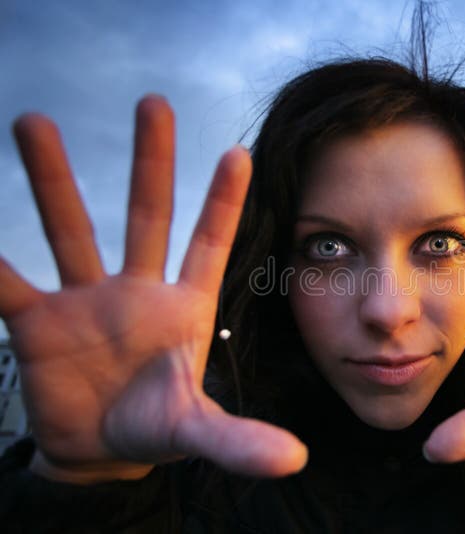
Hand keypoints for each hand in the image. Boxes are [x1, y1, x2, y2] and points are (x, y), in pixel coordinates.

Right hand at [0, 96, 306, 482]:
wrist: (98, 454)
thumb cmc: (154, 430)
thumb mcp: (196, 430)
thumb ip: (239, 441)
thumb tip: (294, 462)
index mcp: (185, 307)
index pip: (210, 243)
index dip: (224, 200)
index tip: (240, 150)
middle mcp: (137, 291)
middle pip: (147, 214)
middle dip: (152, 161)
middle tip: (155, 103)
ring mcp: (85, 300)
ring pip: (71, 230)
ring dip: (53, 179)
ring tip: (35, 121)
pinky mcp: (37, 323)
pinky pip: (5, 285)